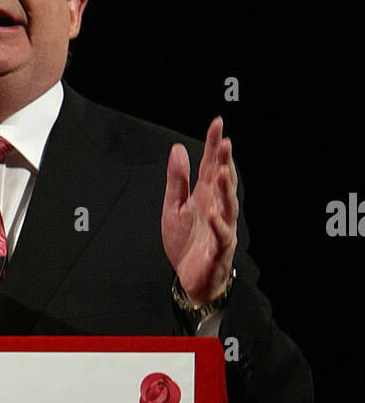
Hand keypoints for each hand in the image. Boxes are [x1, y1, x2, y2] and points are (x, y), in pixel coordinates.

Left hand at [162, 116, 237, 303]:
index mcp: (205, 196)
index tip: (217, 123)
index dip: (214, 145)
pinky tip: (213, 213)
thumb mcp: (174, 207)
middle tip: (225, 143)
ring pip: (228, 206)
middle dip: (225, 162)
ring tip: (224, 172)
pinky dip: (218, 225)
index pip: (211, 165)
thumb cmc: (186, 243)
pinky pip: (221, 236)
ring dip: (227, 189)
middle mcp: (216, 208)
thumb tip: (178, 149)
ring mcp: (220, 228)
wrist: (190, 279)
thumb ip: (177, 180)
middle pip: (223, 182)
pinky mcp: (218, 249)